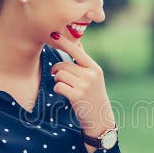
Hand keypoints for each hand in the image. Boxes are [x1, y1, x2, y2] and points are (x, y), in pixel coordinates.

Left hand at [47, 31, 115, 152]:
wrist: (99, 118)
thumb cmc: (93, 96)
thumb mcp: (94, 77)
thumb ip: (84, 62)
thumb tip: (78, 43)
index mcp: (95, 68)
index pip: (77, 51)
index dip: (65, 42)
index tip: (54, 34)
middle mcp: (91, 74)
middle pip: (64, 64)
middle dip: (57, 70)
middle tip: (57, 75)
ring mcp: (84, 85)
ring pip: (60, 74)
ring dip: (58, 81)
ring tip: (65, 87)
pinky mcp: (77, 95)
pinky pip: (58, 86)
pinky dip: (58, 90)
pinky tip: (65, 94)